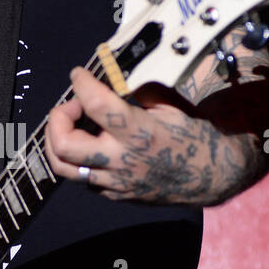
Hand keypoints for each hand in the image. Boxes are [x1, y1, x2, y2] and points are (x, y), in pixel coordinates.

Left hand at [44, 65, 247, 205]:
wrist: (211, 178)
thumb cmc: (193, 137)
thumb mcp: (169, 108)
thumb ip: (138, 95)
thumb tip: (113, 79)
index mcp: (139, 133)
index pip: (97, 105)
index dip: (81, 84)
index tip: (78, 74)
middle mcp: (122, 160)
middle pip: (64, 145)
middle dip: (57, 120)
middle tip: (72, 106)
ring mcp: (116, 182)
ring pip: (64, 167)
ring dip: (58, 141)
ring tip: (71, 126)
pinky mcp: (115, 195)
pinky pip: (82, 177)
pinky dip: (78, 157)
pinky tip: (91, 145)